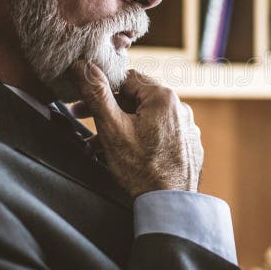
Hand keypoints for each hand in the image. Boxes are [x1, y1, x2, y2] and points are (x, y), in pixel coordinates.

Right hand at [69, 61, 202, 196]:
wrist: (171, 205)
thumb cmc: (142, 168)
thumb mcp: (112, 128)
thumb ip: (97, 93)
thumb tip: (82, 65)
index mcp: (164, 96)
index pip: (126, 79)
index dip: (101, 89)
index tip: (82, 101)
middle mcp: (180, 108)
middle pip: (136, 99)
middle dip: (108, 110)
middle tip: (84, 119)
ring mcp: (187, 128)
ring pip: (147, 118)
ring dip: (122, 127)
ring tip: (99, 145)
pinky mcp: (188, 145)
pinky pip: (160, 134)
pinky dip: (141, 139)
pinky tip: (125, 154)